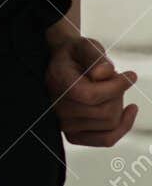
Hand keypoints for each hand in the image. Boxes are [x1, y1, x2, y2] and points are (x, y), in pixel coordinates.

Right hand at [45, 31, 137, 146]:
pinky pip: (106, 139)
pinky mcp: (73, 135)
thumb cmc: (76, 54)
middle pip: (106, 111)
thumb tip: (104, 74)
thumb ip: (95, 57)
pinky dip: (122, 127)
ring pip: (110, 123)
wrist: (62, 66)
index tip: (131, 75)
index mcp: (57, 82)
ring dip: (118, 105)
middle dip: (119, 93)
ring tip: (110, 91)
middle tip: (114, 79)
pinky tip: (129, 111)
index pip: (90, 95)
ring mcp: (63, 124)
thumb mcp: (85, 46)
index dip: (116, 87)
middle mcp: (56, 108)